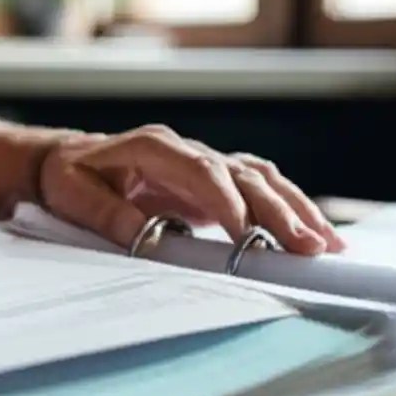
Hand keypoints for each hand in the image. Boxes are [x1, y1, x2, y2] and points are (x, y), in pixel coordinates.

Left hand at [37, 126, 345, 254]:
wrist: (68, 162)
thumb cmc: (69, 179)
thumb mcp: (72, 194)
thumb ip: (106, 212)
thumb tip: (143, 234)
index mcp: (153, 148)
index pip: (201, 171)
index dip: (227, 201)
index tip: (246, 234)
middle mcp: (187, 150)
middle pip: (243, 176)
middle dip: (278, 212)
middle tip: (306, 247)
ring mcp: (206, 162)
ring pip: (262, 180)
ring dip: (296, 211)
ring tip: (327, 245)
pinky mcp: (217, 180)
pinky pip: (261, 189)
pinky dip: (291, 209)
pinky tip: (318, 234)